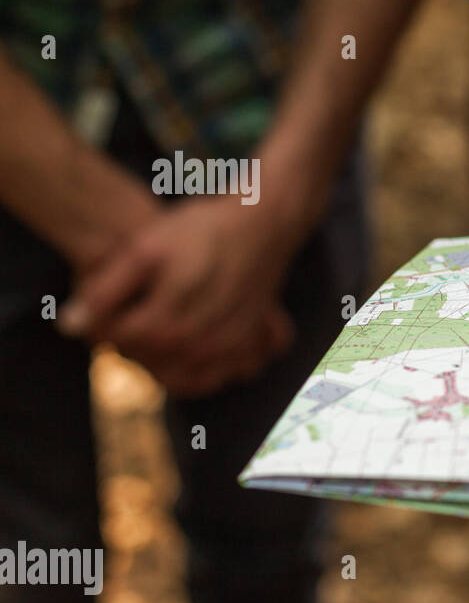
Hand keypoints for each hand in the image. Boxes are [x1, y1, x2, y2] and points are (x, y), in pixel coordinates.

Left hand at [61, 194, 298, 397]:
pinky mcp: (250, 347)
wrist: (263, 224)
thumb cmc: (201, 231)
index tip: (102, 304)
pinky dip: (198, 374)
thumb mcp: (144, 248)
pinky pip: (217, 378)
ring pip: (179, 379)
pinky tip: (189, 352)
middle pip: (146, 361)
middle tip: (129, 312)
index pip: (115, 340)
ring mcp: (228, 351)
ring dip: (160, 363)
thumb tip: (70, 325)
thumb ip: (104, 289)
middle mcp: (199, 346)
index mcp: (167, 325)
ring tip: (155, 333)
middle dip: (129, 341)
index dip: (101, 321)